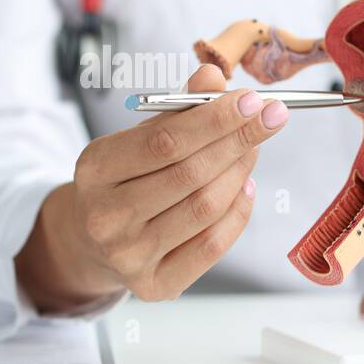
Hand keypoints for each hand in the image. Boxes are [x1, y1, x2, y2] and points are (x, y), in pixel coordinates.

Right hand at [17, 65, 287, 307]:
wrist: (92, 240)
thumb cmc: (124, 178)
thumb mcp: (136, 137)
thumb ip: (176, 108)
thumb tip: (214, 78)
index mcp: (95, 169)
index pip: (164, 141)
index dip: (214, 119)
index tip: (252, 99)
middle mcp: (106, 216)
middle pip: (189, 174)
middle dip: (238, 140)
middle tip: (272, 117)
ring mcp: (129, 255)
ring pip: (206, 207)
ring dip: (240, 172)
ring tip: (253, 148)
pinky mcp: (154, 285)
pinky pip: (213, 245)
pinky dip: (238, 211)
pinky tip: (244, 187)